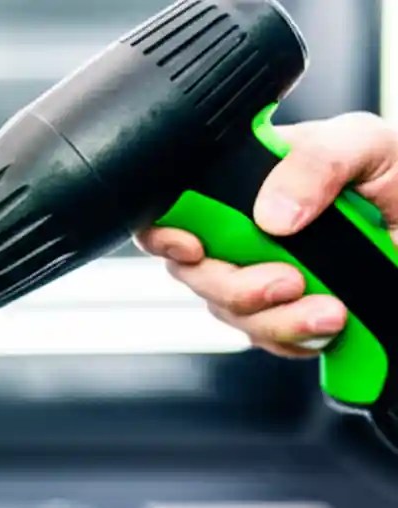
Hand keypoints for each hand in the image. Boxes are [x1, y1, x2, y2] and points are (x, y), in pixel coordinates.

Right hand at [136, 112, 397, 356]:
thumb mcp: (365, 144)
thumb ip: (315, 162)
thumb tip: (270, 213)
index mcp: (246, 181)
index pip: (173, 208)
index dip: (167, 234)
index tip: (193, 249)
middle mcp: (245, 230)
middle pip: (193, 272)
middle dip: (234, 287)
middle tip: (287, 281)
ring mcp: (262, 274)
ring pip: (229, 312)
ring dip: (274, 320)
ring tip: (329, 309)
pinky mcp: (287, 313)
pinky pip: (266, 338)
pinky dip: (294, 338)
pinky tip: (330, 322)